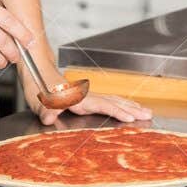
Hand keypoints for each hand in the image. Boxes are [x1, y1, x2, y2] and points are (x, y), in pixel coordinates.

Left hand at [30, 87, 153, 126]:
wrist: (38, 70)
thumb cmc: (38, 84)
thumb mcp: (38, 99)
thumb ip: (45, 109)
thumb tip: (49, 116)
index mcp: (78, 98)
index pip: (102, 104)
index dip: (116, 111)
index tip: (130, 117)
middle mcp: (86, 96)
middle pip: (113, 101)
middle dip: (132, 108)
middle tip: (148, 114)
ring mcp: (88, 96)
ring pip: (113, 100)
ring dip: (130, 105)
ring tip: (145, 110)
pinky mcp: (87, 98)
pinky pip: (108, 100)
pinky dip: (121, 103)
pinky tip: (127, 106)